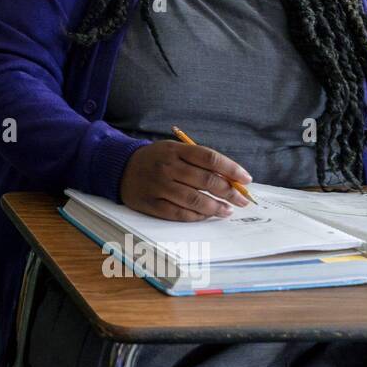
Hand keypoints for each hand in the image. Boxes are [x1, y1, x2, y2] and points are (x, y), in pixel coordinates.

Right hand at [119, 140, 252, 220]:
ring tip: (228, 211)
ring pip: (194, 199)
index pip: (210, 158)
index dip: (231, 169)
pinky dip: (197, 216)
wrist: (120, 168)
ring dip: (216, 207)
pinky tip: (207, 215)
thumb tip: (230, 179)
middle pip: (206, 180)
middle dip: (230, 192)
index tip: (246, 179)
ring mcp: (158, 186)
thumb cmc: (156, 159)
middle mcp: (167, 167)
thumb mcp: (174, 150)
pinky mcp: (151, 204)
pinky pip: (179, 213)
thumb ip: (199, 161)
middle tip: (243, 200)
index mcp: (175, 150)